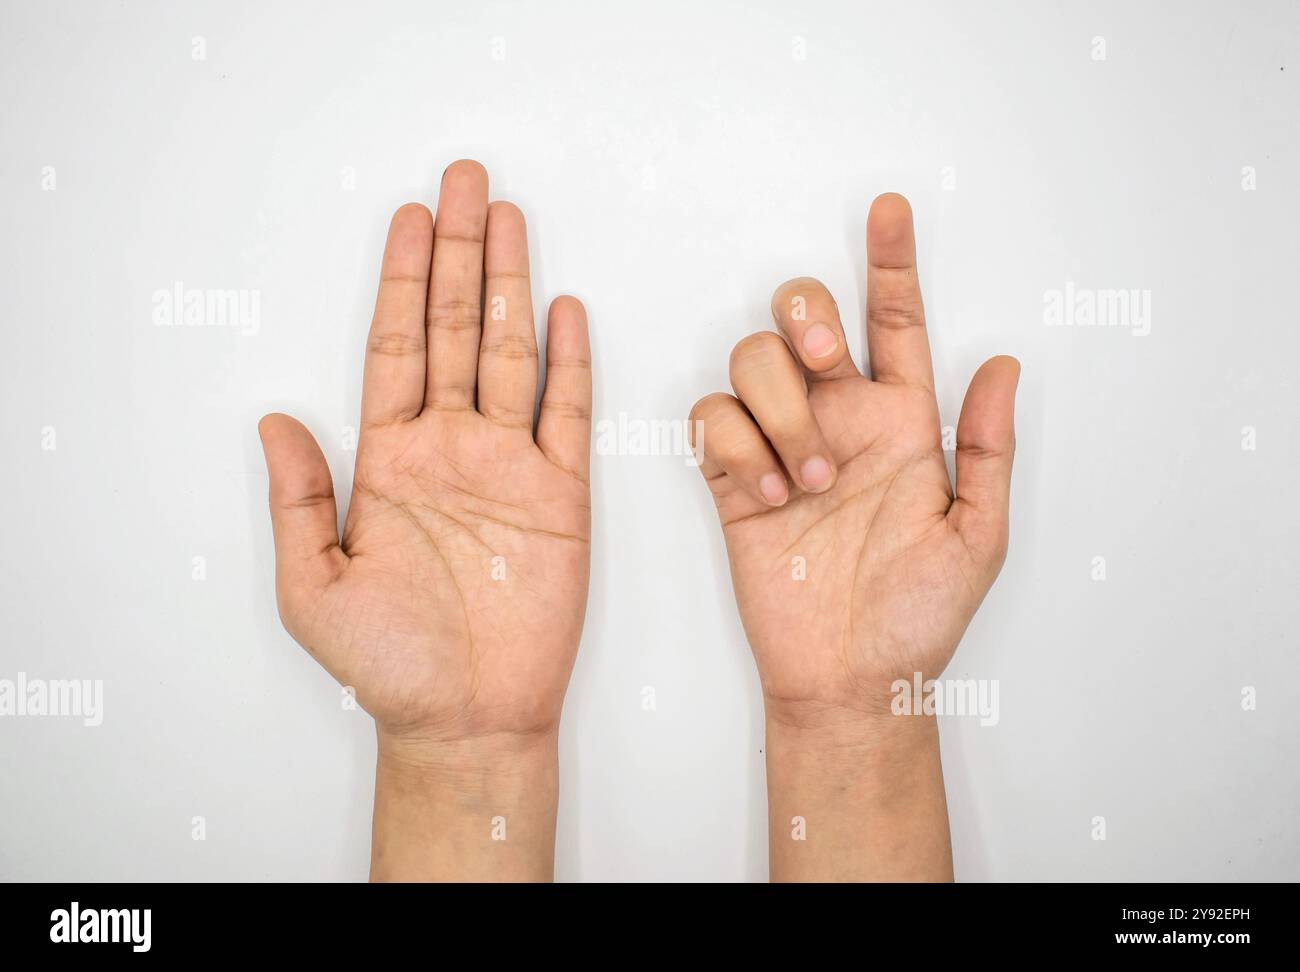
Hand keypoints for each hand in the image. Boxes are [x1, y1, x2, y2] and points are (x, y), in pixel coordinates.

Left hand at [258, 160, 590, 879]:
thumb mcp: (313, 586)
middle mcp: (450, 448)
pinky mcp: (561, 495)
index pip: (397, 347)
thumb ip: (299, 500)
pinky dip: (569, 363)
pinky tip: (564, 312)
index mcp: (389, 460)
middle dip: (461, 254)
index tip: (411, 218)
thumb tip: (275, 419)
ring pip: (510, 355)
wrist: (468, 717)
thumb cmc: (388, 664)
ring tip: (512, 221)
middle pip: (455, 330)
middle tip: (467, 183)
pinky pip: (567, 415)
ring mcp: (508, 465)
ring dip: (511, 287)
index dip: (404, 279)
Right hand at [690, 194, 1017, 879]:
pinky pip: (712, 418)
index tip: (892, 208)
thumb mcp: (977, 536)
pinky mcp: (732, 476)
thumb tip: (1002, 365)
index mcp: (901, 423)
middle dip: (808, 314)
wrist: (848, 677)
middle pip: (802, 315)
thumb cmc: (916, 616)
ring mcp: (781, 444)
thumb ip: (986, 450)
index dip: (893, 262)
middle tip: (829, 359)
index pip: (896, 322)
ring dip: (780, 406)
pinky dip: (734, 444)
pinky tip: (764, 491)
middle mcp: (838, 419)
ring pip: (751, 359)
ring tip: (809, 476)